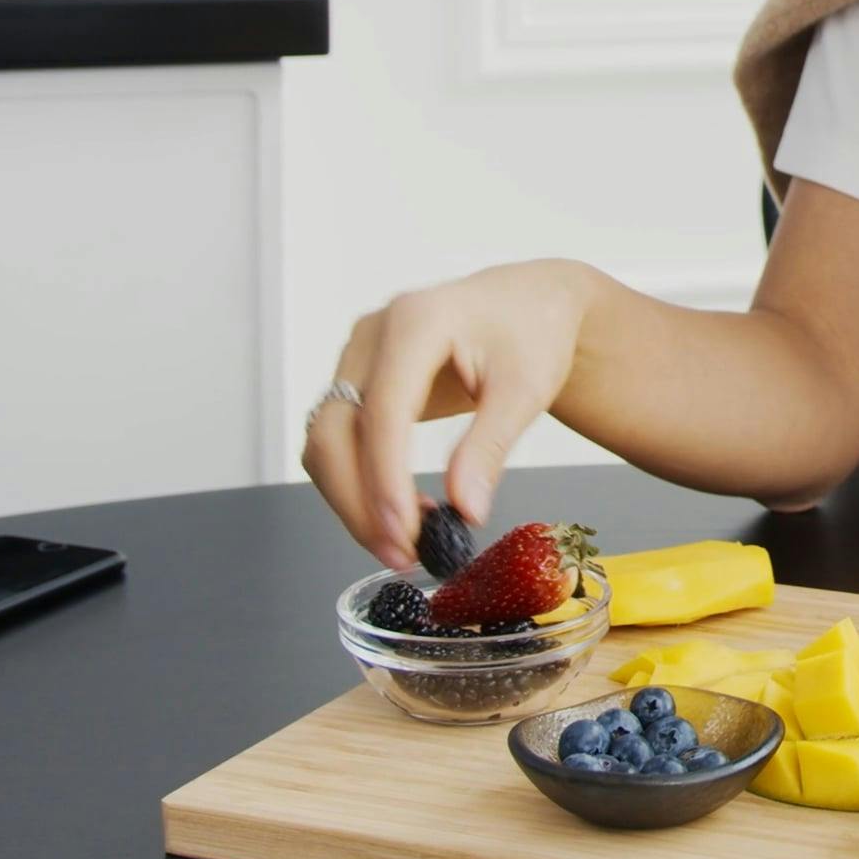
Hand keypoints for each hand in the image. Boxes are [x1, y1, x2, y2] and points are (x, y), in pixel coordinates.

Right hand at [302, 260, 587, 569]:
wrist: (528, 303)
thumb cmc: (533, 334)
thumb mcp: (526, 389)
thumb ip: (489, 448)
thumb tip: (464, 512)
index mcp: (417, 320)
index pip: (383, 411)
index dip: (385, 479)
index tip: (403, 534)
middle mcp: (374, 334)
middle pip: (334, 429)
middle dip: (357, 501)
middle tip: (402, 555)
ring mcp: (358, 354)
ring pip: (325, 440)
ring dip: (351, 499)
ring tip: (406, 542)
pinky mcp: (357, 378)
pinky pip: (338, 439)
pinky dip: (357, 482)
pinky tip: (401, 511)